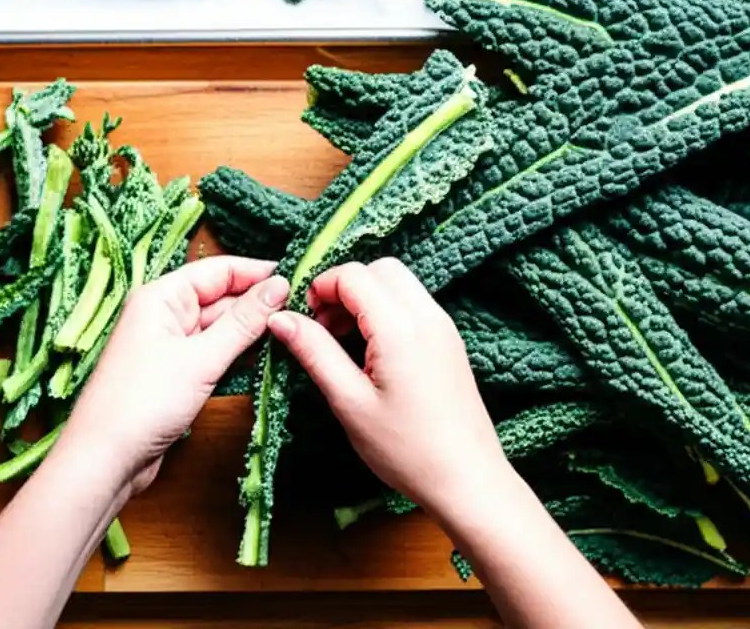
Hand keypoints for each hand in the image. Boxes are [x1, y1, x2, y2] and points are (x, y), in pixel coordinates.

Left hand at [63, 256, 288, 496]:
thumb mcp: (201, 358)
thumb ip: (243, 322)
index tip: (298, 279)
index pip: (219, 270)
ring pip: (219, 329)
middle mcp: (163, 314)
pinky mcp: (174, 374)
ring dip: (251, 334)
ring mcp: (168, 345)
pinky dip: (237, 357)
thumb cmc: (143, 402)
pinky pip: (213, 355)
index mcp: (162, 296)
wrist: (104, 459)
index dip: (258, 272)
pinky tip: (265, 362)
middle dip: (259, 305)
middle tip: (303, 312)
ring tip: (292, 336)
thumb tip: (279, 285)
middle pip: (221, 298)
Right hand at [266, 258, 511, 517]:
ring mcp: (443, 327)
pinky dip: (386, 312)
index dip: (321, 288)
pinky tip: (370, 352)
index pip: (353, 275)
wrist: (467, 479)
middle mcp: (427, 316)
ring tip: (342, 342)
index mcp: (401, 328)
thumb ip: (315, 352)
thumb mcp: (349, 402)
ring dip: (365, 299)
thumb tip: (282, 318)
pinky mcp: (449, 342)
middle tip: (323, 329)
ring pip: (398, 283)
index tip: (304, 321)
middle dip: (344, 288)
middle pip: (379, 269)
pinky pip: (413, 305)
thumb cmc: (407, 449)